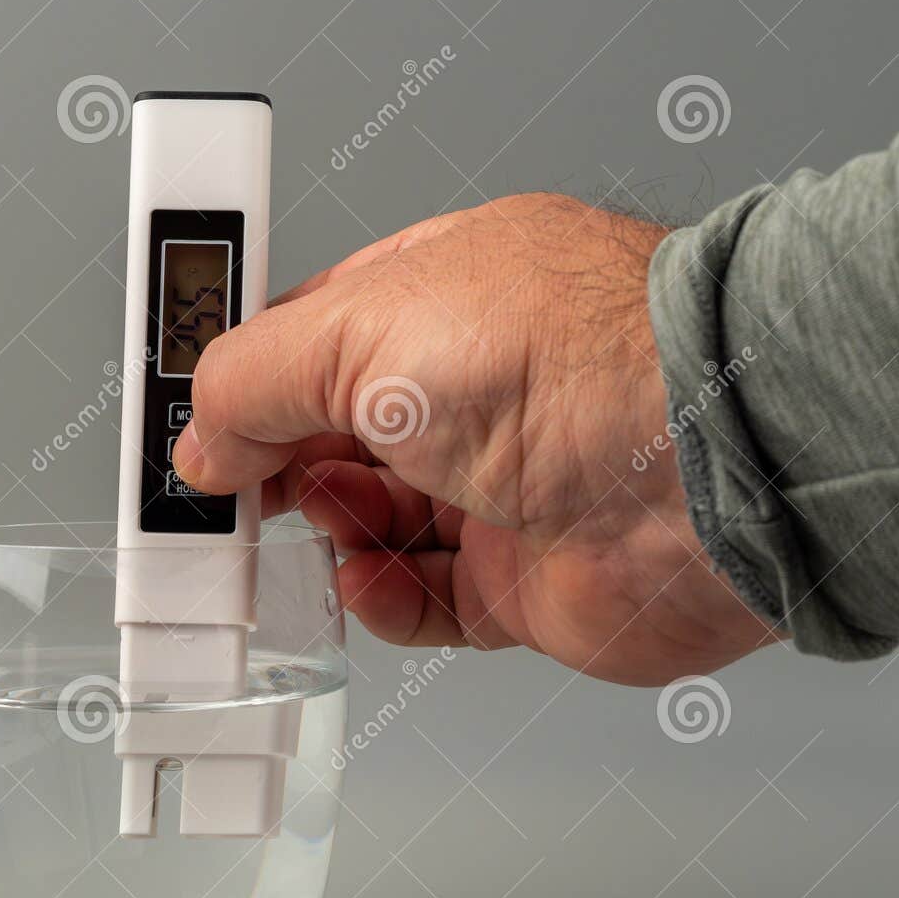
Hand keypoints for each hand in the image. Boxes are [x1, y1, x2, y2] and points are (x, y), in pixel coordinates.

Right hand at [172, 193, 777, 687]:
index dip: (244, 377)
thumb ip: (256, 381)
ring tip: (301, 527)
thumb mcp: (364, 335)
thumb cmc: (578, 362)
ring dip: (326, 528)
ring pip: (372, 521)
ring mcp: (502, 484)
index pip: (311, 337)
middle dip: (273, 463)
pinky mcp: (525, 579)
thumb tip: (203, 439)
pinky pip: (424, 600)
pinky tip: (367, 577)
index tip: (188, 416)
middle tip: (217, 494)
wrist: (710, 471)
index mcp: (439, 297)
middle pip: (335, 435)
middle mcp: (474, 388)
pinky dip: (382, 598)